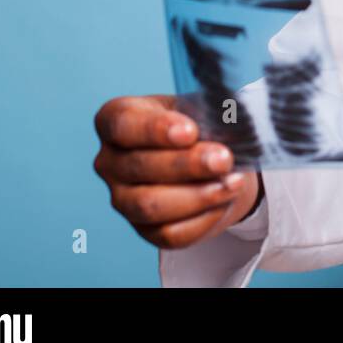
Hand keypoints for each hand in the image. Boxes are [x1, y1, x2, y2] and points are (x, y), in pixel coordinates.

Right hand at [93, 94, 260, 248]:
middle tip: (223, 159)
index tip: (190, 131)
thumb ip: (209, 113)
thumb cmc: (200, 126)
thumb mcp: (203, 109)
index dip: (154, 129)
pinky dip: (203, 218)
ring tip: (232, 183)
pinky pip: (170, 233)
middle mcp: (110, 162)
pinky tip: (225, 201)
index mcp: (115, 120)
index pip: (122, 124)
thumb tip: (226, 122)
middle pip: (139, 166)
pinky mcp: (145, 230)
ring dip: (197, 195)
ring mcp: (122, 199)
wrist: (212, 160)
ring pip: (150, 205)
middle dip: (187, 164)